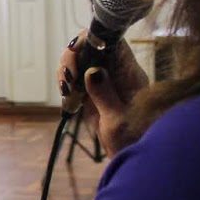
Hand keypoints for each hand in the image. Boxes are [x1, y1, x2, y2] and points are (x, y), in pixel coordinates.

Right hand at [59, 32, 148, 155]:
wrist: (133, 159)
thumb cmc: (133, 143)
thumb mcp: (118, 121)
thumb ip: (105, 95)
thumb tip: (92, 71)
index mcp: (129, 74)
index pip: (111, 42)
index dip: (91, 40)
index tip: (75, 55)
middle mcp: (117, 74)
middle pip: (91, 48)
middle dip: (72, 57)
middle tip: (67, 80)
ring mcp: (104, 83)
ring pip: (80, 62)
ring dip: (66, 71)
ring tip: (66, 91)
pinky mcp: (93, 94)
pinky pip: (76, 79)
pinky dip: (67, 84)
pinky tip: (68, 98)